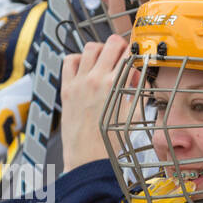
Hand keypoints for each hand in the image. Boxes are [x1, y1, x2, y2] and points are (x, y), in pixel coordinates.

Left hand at [60, 34, 131, 169]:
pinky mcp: (67, 89)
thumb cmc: (109, 143)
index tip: (135, 59)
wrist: (87, 159)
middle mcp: (96, 80)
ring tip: (104, 61)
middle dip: (120, 47)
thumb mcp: (131, 114)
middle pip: (111, 43)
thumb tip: (136, 76)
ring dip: (100, 49)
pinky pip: (69, 61)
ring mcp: (79, 83)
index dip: (135, 54)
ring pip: (90, 47)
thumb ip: (135, 91)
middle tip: (122, 56)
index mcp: (115, 86)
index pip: (129, 54)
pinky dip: (78, 59)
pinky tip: (85, 68)